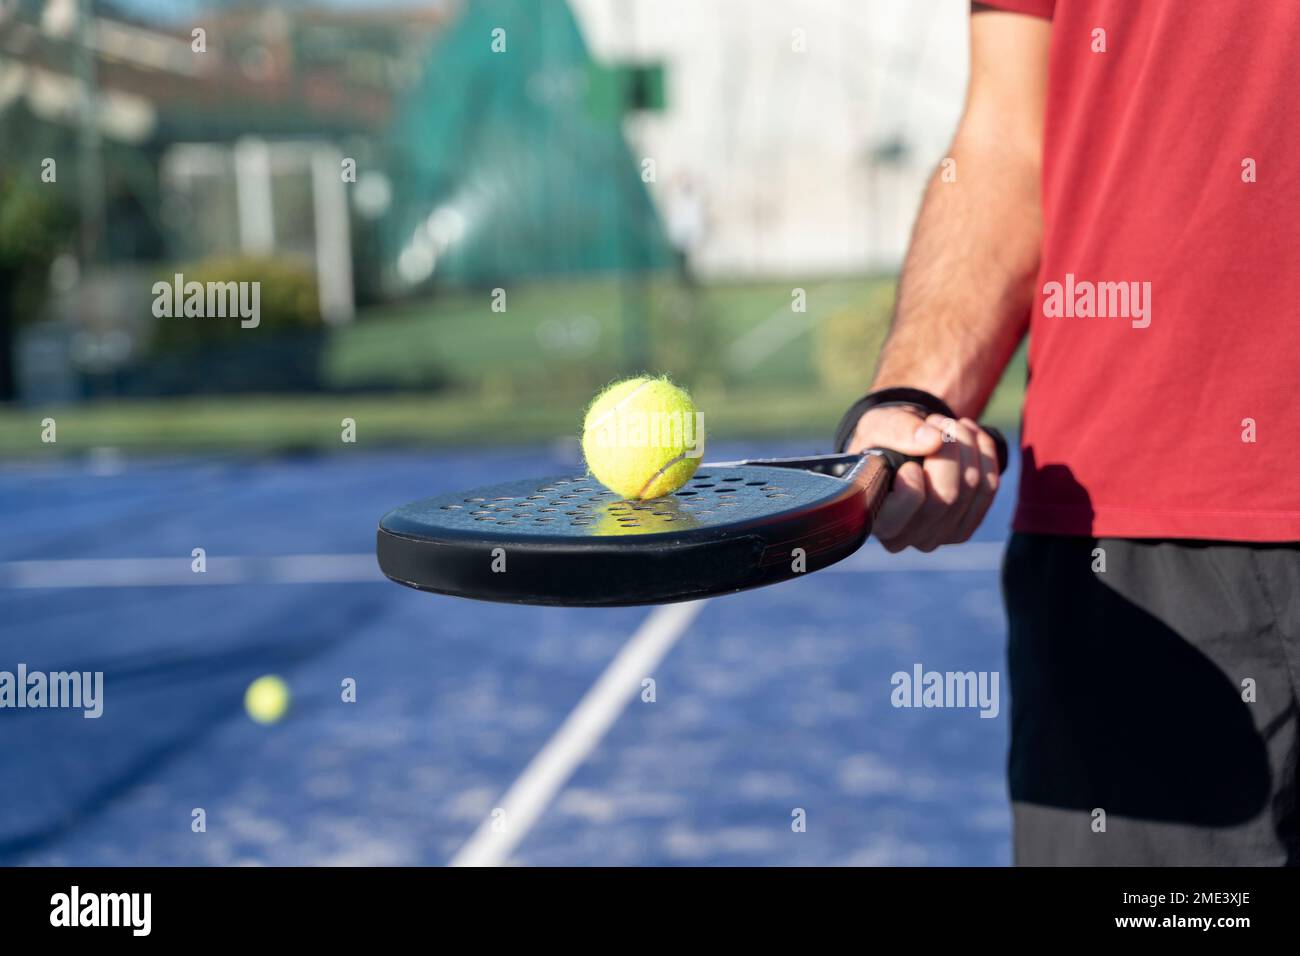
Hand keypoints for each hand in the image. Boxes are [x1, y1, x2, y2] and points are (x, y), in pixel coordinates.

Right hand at [844, 405, 1000, 551]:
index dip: (910, 491)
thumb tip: (933, 440)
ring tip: (949, 424)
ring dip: (967, 444)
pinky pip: (988, 488)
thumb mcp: (877, 426)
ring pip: (971, 489)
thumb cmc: (882, 440)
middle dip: (947, 449)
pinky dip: (985, 454)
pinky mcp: (964, 528)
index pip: (895, 519)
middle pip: (944, 498)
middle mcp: (904, 537)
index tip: (910, 465)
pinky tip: (971, 436)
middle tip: (935, 422)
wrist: (903, 447)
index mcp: (873, 519)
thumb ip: (898, 430)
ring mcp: (937, 536)